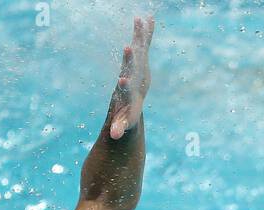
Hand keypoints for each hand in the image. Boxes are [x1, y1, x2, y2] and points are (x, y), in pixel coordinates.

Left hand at [108, 16, 154, 138]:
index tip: (122, 81)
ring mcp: (134, 66)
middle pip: (129, 67)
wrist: (128, 98)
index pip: (124, 89)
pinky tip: (148, 19)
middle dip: (130, 59)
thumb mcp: (122, 123)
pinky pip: (144, 44)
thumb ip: (119, 127)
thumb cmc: (125, 111)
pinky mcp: (140, 59)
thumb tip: (114, 136)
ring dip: (138, 37)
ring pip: (137, 50)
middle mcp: (128, 76)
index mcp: (126, 92)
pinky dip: (147, 33)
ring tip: (138, 22)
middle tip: (127, 48)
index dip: (124, 86)